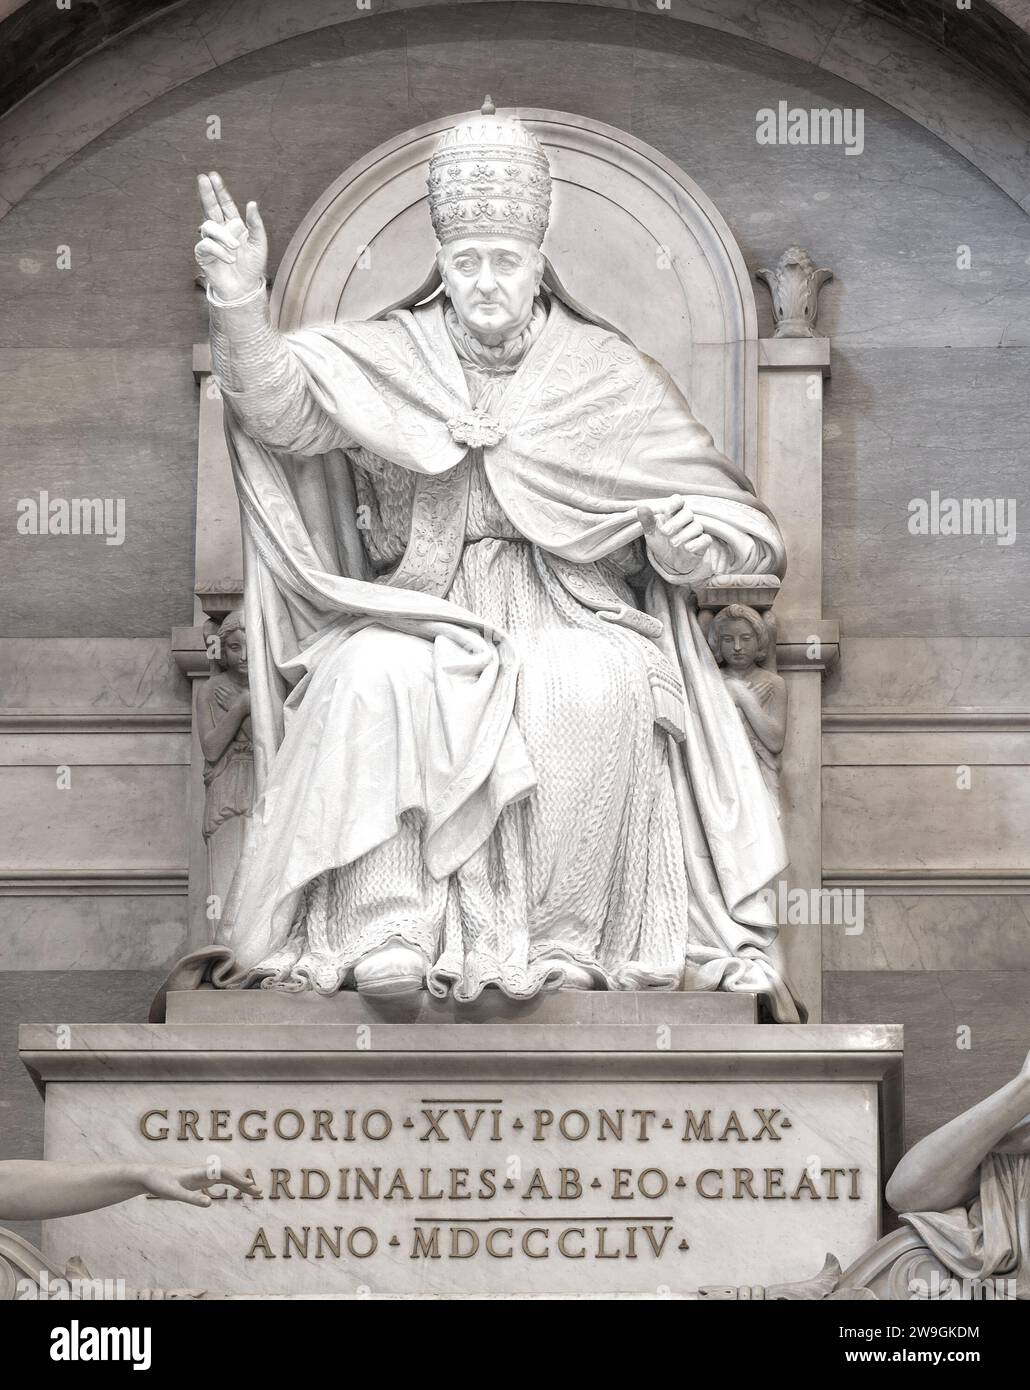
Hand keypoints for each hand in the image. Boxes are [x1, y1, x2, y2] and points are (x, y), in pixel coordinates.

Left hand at [138, 1163, 261, 1207]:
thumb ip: (191, 1198)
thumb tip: (210, 1203)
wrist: (147, 1175)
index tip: (250, 1187)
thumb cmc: (159, 1183)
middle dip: (244, 1183)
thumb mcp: (173, 1193)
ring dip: (238, 1184)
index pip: (225, 1173)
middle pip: (229, 1175)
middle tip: (259, 1193)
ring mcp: (200, 1176)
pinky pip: (215, 1182)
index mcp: (200, 1172)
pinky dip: (226, 1186)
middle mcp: (203, 1172)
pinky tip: (227, 1193)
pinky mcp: (195, 1181)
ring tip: (252, 1192)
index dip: (239, 1179)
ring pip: (224, 1178)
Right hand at [195, 171, 267, 302]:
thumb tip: (252, 203)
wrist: (245, 289)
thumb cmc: (252, 267)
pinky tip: (230, 259)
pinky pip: (206, 245)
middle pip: (210, 207)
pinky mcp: (203, 254)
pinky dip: (219, 251)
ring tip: (235, 248)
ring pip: (209, 226)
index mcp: (233, 225)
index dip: (219, 191)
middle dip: (206, 193)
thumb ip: (255, 224)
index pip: (225, 204)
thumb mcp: (259, 244)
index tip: (213, 176)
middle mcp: (220, 230)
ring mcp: (210, 241)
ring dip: (223, 236)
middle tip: (202, 178)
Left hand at [638, 495, 711, 577]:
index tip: (666, 510)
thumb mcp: (651, 533)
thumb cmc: (662, 542)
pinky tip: (688, 548)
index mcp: (674, 513)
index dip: (674, 503)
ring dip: (684, 534)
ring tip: (673, 543)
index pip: (678, 501)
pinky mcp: (702, 543)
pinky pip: (705, 539)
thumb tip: (641, 508)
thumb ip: (647, 521)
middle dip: (676, 522)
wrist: (672, 562)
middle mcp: (687, 520)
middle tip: (665, 532)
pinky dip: (697, 543)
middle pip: (687, 513)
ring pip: (696, 526)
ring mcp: (696, 531)